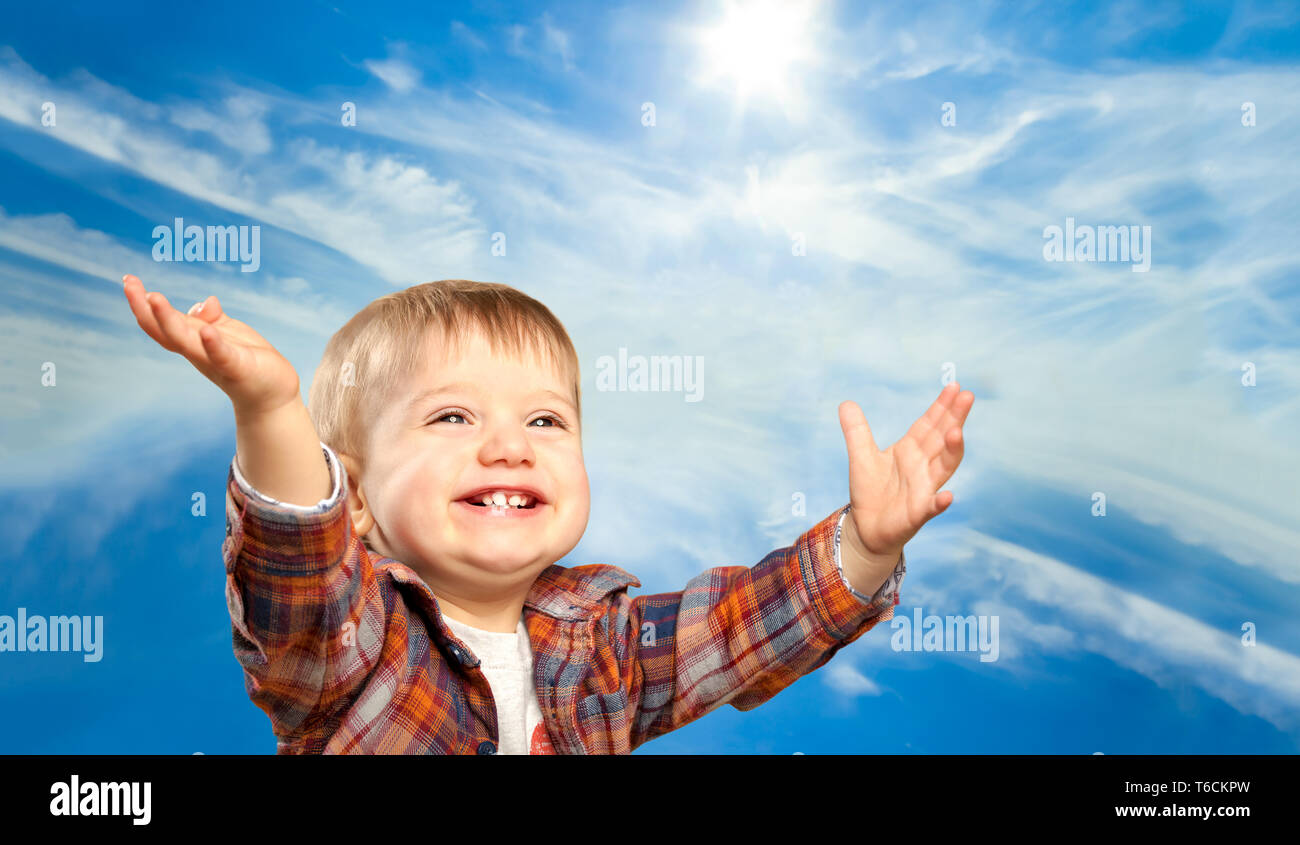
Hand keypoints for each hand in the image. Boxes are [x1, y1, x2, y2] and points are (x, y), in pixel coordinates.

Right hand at [123, 274, 301, 416]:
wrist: (273, 395)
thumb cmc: (250, 362)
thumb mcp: (228, 333)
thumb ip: (212, 318)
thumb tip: (204, 302)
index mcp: (193, 340)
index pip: (162, 322)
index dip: (143, 303)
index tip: (128, 279)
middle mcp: (198, 351)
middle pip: (164, 331)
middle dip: (145, 308)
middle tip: (129, 284)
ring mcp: (215, 360)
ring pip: (185, 342)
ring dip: (168, 321)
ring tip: (154, 298)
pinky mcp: (238, 368)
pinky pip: (222, 356)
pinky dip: (213, 344)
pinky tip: (207, 330)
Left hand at [837, 382, 973, 556]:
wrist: (866, 527)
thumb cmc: (869, 491)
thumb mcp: (860, 455)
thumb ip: (856, 430)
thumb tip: (846, 403)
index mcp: (911, 450)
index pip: (929, 424)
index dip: (942, 406)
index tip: (955, 386)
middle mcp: (923, 466)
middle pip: (942, 438)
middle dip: (955, 418)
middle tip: (967, 396)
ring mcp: (924, 489)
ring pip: (944, 467)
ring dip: (952, 451)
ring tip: (956, 432)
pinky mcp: (917, 513)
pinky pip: (931, 507)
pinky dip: (940, 502)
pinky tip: (947, 496)